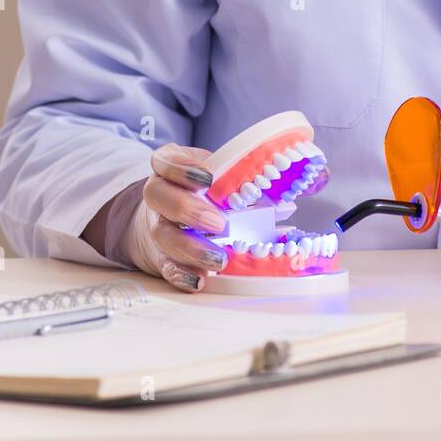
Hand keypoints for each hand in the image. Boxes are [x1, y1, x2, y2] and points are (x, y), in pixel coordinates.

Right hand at [124, 144, 228, 291]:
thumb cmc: (201, 189)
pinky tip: (200, 279)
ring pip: (163, 234)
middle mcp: (157, 194)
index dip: (183, 169)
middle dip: (188, 209)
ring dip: (191, 248)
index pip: (166, 161)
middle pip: (158, 196)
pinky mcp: (159, 254)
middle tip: (219, 223)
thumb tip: (284, 205)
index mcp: (169, 166)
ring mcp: (156, 225)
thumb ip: (239, 183)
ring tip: (218, 258)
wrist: (169, 215)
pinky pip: (165, 265)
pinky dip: (182, 273)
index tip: (209, 178)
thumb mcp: (214, 175)